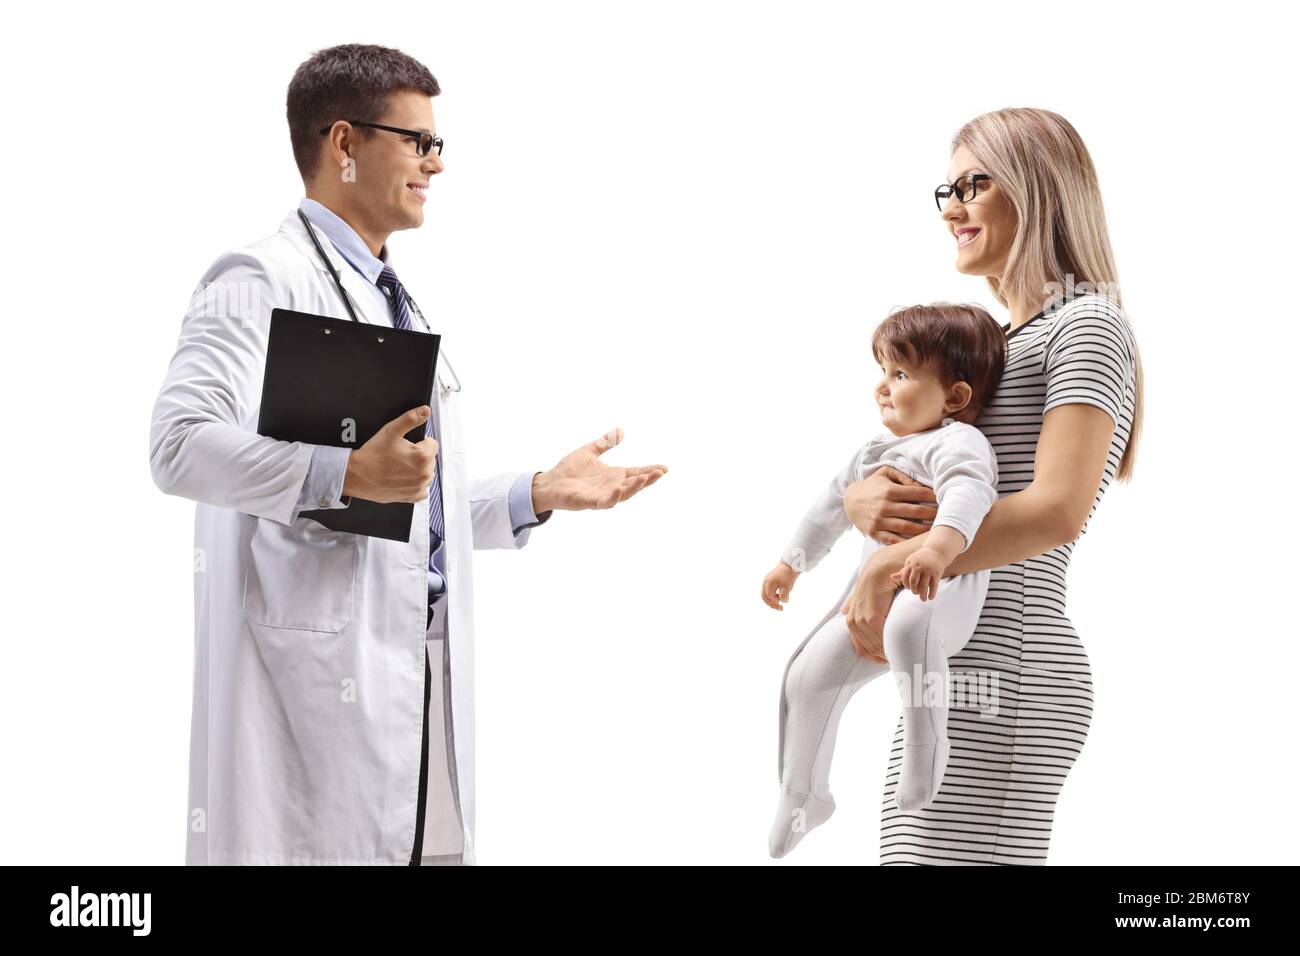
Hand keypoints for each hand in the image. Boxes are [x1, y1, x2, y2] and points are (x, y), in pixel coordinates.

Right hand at [342, 405, 436, 502]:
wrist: (357, 476)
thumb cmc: (373, 455)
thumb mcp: (391, 431)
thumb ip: (411, 419)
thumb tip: (425, 411)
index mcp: (423, 456)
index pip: (432, 443)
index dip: (419, 442)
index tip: (406, 445)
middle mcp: (425, 473)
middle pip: (430, 458)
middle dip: (418, 455)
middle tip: (399, 456)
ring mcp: (419, 487)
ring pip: (426, 472)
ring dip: (417, 469)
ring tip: (399, 467)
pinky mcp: (413, 497)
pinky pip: (422, 489)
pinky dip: (415, 484)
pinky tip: (403, 478)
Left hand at [529, 428, 666, 512]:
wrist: (549, 482)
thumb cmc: (569, 469)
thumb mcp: (589, 451)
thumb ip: (605, 443)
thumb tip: (621, 430)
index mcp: (613, 475)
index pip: (636, 472)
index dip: (650, 471)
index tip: (665, 467)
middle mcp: (611, 486)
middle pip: (634, 485)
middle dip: (648, 480)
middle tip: (660, 472)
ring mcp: (601, 495)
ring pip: (623, 494)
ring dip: (634, 488)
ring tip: (644, 479)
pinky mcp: (589, 502)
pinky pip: (604, 502)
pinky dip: (612, 497)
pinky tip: (618, 490)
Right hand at [761, 561, 799, 610]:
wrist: (790, 564)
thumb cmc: (788, 574)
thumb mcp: (787, 586)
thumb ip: (784, 595)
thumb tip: (783, 601)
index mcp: (768, 583)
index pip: (769, 596)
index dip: (775, 601)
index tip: (782, 603)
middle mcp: (766, 582)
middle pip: (764, 596)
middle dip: (771, 604)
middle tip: (780, 609)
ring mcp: (768, 582)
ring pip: (767, 595)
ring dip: (773, 601)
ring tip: (780, 606)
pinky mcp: (772, 582)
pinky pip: (770, 592)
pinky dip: (774, 596)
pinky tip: (781, 598)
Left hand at [840, 558, 900, 662]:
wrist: (881, 568)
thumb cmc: (875, 583)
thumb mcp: (860, 595)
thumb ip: (852, 604)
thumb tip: (844, 611)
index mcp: (851, 620)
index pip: (862, 650)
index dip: (876, 657)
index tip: (889, 661)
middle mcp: (853, 621)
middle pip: (870, 650)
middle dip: (884, 656)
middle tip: (898, 659)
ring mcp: (861, 620)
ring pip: (876, 645)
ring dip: (889, 651)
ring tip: (901, 652)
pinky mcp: (872, 616)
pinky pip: (881, 636)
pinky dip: (889, 643)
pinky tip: (898, 644)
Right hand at [841, 466, 937, 544]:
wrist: (848, 500)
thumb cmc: (872, 485)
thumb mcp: (885, 473)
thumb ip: (904, 476)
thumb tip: (921, 486)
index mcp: (889, 490)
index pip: (918, 494)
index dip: (934, 497)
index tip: (946, 500)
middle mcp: (885, 506)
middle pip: (916, 512)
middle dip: (934, 515)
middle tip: (948, 517)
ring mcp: (879, 521)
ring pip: (907, 528)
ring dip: (925, 530)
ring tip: (938, 531)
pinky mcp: (874, 533)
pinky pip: (894, 540)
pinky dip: (908, 542)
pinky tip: (919, 543)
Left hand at [890, 547, 945, 601]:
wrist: (936, 551)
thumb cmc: (920, 559)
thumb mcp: (910, 563)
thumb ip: (902, 571)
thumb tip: (891, 577)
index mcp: (910, 564)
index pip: (905, 578)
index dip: (906, 585)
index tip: (909, 588)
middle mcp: (919, 567)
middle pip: (913, 583)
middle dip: (914, 590)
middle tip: (915, 593)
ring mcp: (928, 570)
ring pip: (923, 586)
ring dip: (922, 595)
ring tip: (923, 599)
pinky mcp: (937, 573)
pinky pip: (933, 586)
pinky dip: (931, 594)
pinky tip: (930, 598)